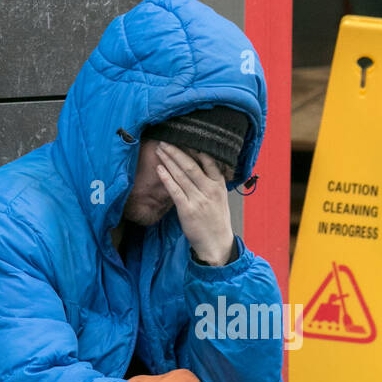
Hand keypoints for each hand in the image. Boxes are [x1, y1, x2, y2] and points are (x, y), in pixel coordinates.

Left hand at [154, 140, 235, 265]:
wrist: (216, 244)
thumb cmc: (216, 221)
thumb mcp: (221, 199)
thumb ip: (212, 182)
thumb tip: (200, 165)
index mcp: (219, 185)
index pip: (208, 161)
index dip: (194, 148)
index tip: (184, 138)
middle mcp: (210, 190)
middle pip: (191, 165)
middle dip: (176, 152)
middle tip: (165, 141)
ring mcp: (199, 200)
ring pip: (181, 175)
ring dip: (169, 161)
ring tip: (160, 151)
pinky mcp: (188, 210)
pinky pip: (175, 191)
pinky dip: (166, 178)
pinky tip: (159, 169)